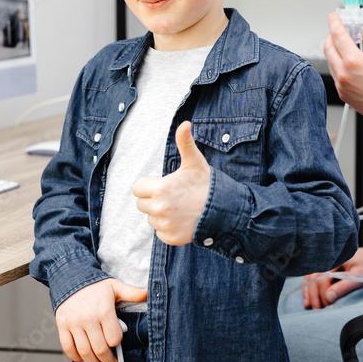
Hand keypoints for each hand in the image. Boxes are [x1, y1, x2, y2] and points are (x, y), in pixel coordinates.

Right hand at [55, 278, 147, 361]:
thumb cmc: (95, 285)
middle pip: (100, 349)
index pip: (114, 338)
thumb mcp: (116, 287)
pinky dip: (76, 357)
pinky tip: (83, 358)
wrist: (71, 277)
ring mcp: (74, 323)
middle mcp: (88, 318)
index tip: (117, 344)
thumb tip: (149, 292)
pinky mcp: (62, 326)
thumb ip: (133, 293)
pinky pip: (68, 348)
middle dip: (108, 360)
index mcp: (104, 310)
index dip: (117, 344)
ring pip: (85, 352)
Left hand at [132, 121, 210, 245]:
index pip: (137, 189)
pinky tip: (182, 220)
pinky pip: (160, 232)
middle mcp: (159, 209)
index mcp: (160, 189)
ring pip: (151, 218)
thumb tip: (185, 123)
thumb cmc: (207, 184)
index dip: (148, 186)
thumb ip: (185, 142)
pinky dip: (168, 228)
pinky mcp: (170, 238)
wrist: (224, 210)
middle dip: (153, 200)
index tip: (163, 185)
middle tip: (173, 196)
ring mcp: (164, 225)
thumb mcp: (195, 162)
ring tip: (179, 208)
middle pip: (141, 204)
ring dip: (160, 214)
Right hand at [302, 240, 362, 308]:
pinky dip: (311, 287)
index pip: (322, 277)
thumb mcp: (360, 277)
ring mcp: (327, 262)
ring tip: (309, 305)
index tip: (326, 306)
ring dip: (309, 291)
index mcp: (336, 258)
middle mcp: (329, 259)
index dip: (322, 293)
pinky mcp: (328, 267)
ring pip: (311, 277)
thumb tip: (328, 297)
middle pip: (314, 277)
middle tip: (316, 309)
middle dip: (313, 294)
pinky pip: (315, 276)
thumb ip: (344, 287)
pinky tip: (309, 297)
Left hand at [323, 13, 362, 158]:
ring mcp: (341, 86)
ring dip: (335, 50)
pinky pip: (335, 74)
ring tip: (348, 45)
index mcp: (354, 62)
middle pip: (328, 48)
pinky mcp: (342, 94)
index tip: (334, 16)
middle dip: (332, 35)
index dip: (335, 23)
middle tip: (341, 29)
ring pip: (330, 61)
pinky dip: (339, 63)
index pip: (338, 36)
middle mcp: (343, 74)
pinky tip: (350, 61)